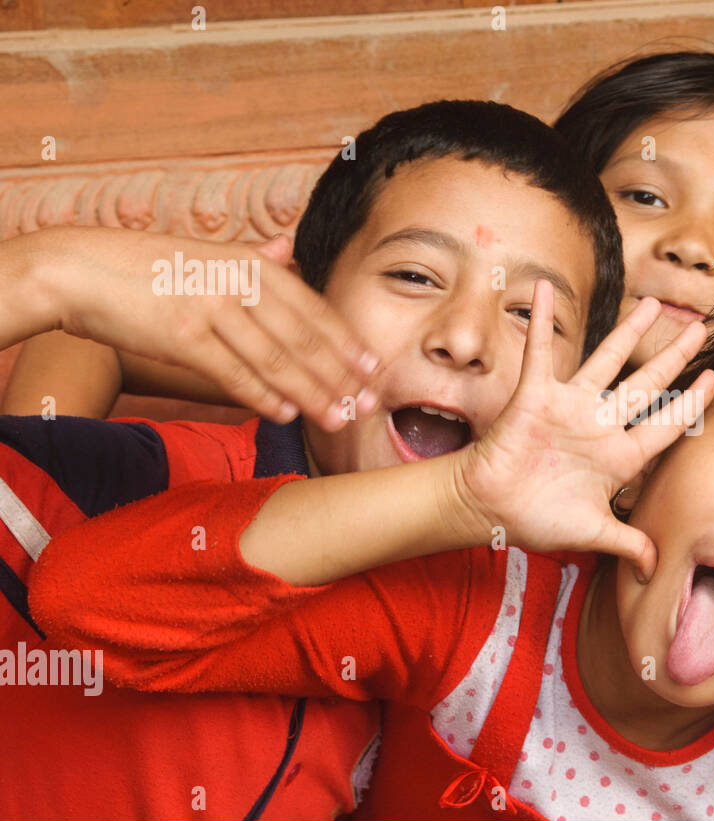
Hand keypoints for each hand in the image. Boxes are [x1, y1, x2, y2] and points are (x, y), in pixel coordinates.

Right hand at [31, 226, 378, 429]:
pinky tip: (284, 414)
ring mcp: (211, 307)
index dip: (346, 342)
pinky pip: (232, 371)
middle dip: (341, 375)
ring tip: (337, 418)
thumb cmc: (146, 267)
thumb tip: (284, 249)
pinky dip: (261, 395)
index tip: (374, 369)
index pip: (312, 308)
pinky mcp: (182, 334)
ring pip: (275, 358)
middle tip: (370, 405)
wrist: (79, 269)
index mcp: (250, 263)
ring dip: (311, 393)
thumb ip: (250, 257)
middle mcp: (238, 283)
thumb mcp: (205, 253)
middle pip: (302, 337)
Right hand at [457, 282, 713, 580]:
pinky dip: (540, 321)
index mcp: (619, 456)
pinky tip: (543, 290)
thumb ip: (626, 543)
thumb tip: (652, 569)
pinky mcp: (536, 396)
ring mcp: (570, 407)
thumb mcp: (590, 532)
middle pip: (647, 383)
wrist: (488, 508)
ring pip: (607, 360)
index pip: (666, 424)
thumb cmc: (536, 518)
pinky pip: (539, 351)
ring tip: (654, 303)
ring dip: (629, 331)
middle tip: (701, 328)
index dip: (691, 403)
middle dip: (676, 356)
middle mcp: (600, 425)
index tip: (713, 379)